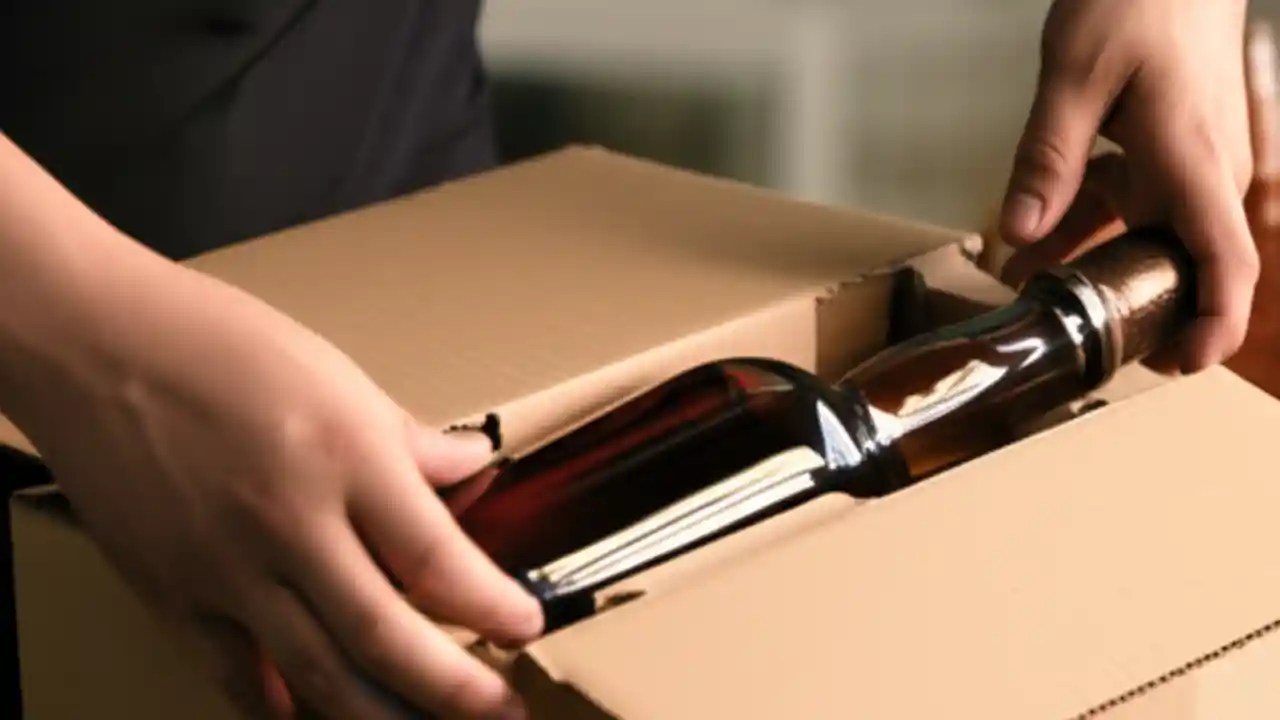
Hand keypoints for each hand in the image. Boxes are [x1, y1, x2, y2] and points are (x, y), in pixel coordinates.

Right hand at [4, 252, 540, 718]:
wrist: (95, 347)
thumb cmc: (218, 346)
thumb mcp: (338, 376)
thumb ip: (409, 440)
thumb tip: (470, 470)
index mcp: (343, 456)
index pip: (436, 556)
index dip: (490, 603)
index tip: (524, 625)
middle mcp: (289, 524)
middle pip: (386, 635)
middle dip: (455, 687)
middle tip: (500, 708)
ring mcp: (226, 571)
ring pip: (319, 674)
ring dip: (384, 714)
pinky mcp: (173, 597)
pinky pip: (238, 677)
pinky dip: (283, 707)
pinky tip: (316, 715)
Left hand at [998, 0, 1258, 373]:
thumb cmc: (1138, 0)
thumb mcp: (1074, 78)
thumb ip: (1048, 158)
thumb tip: (1021, 234)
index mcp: (1193, 162)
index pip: (1225, 260)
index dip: (1214, 321)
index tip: (1184, 363)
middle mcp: (1204, 170)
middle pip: (1185, 264)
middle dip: (1140, 312)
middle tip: (1081, 351)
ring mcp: (1190, 159)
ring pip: (1147, 235)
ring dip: (1096, 269)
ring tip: (1032, 299)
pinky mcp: (1168, 146)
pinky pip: (1131, 202)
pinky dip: (1086, 225)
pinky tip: (1031, 244)